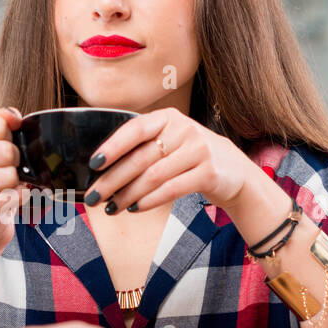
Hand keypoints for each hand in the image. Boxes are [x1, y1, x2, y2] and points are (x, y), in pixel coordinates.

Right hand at [0, 107, 26, 250]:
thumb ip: (3, 123)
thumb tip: (12, 115)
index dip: (9, 138)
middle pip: (6, 150)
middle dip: (14, 163)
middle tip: (4, 173)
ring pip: (10, 175)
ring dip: (15, 183)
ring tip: (2, 188)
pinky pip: (11, 197)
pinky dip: (18, 198)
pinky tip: (7, 200)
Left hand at [82, 109, 256, 213]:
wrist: (234, 171)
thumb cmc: (190, 156)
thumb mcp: (170, 141)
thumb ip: (142, 147)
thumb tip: (101, 170)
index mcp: (168, 117)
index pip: (135, 129)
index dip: (113, 146)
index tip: (94, 164)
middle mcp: (184, 130)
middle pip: (141, 158)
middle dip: (112, 180)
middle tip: (93, 197)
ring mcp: (199, 150)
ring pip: (153, 176)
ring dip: (127, 195)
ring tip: (111, 208)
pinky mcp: (209, 173)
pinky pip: (171, 190)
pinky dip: (149, 201)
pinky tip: (134, 209)